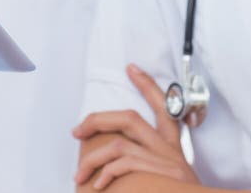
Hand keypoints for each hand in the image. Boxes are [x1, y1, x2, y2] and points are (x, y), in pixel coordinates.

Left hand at [73, 64, 198, 189]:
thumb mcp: (169, 179)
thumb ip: (150, 167)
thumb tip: (116, 165)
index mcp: (173, 149)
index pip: (163, 107)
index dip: (147, 85)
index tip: (132, 68)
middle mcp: (169, 151)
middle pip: (130, 118)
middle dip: (98, 120)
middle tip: (77, 130)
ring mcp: (164, 162)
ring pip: (119, 144)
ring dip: (93, 159)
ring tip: (79, 174)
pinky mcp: (158, 174)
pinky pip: (123, 165)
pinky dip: (105, 174)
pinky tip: (97, 186)